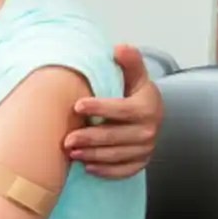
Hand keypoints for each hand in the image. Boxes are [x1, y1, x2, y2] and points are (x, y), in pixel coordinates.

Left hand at [65, 44, 163, 177]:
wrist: (150, 114)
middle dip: (90, 138)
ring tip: (71, 153)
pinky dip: (106, 171)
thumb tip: (120, 47)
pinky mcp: (141, 162)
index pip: (122, 109)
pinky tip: (87, 167)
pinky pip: (123, 170)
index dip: (100, 108)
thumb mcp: (134, 76)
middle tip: (67, 139)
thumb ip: (129, 62)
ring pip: (117, 155)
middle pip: (117, 136)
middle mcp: (149, 130)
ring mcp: (146, 148)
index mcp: (147, 107)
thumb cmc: (135, 93)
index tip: (77, 105)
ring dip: (93, 156)